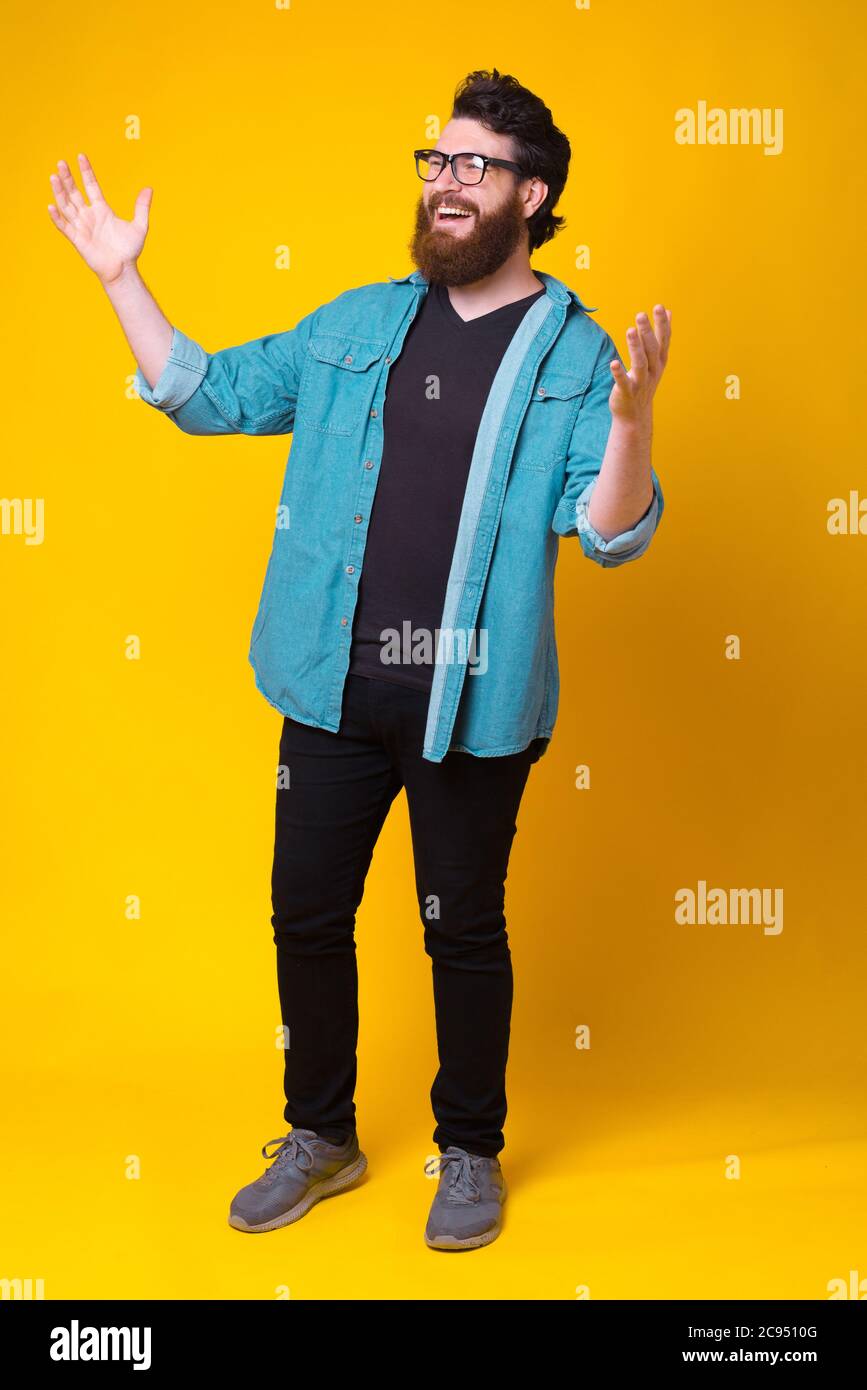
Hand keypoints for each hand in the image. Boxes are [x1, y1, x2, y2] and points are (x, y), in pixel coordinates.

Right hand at [47, 153, 151, 283]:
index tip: (81, 156)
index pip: (91, 186)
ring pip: (66, 205)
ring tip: (54, 176)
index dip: (86, 171)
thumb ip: (142, 207)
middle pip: (75, 192)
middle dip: (68, 178)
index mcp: (102, 209)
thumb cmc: (129, 250)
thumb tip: (149, 189)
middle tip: (61, 162)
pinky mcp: (77, 239)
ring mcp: (82, 226)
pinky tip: (51, 206)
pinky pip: (64, 226)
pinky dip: (57, 217)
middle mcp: (89, 215)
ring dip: (59, 191)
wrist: (123, 270)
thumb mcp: (139, 226)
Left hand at [608, 305, 670, 425]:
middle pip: (652, 349)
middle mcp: (652, 371)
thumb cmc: (644, 381)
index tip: (659, 307)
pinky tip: (614, 363)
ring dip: (635, 347)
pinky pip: (624, 383)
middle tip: (641, 314)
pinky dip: (619, 374)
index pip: (663, 340)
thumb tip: (669, 312)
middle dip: (648, 332)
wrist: (635, 415)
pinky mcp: (627, 393)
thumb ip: (661, 335)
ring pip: (640, 363)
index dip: (662, 324)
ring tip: (630, 330)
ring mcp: (641, 383)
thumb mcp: (655, 359)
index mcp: (659, 361)